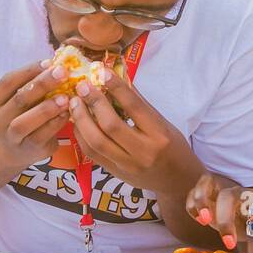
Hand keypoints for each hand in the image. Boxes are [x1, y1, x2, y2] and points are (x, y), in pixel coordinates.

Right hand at [0, 61, 70, 168]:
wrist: (13, 152)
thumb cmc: (21, 117)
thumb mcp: (20, 102)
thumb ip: (32, 86)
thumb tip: (57, 64)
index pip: (7, 82)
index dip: (28, 70)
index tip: (49, 62)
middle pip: (18, 100)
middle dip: (41, 84)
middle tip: (62, 73)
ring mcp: (12, 138)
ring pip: (24, 123)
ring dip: (46, 108)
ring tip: (65, 97)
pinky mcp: (29, 150)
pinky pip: (42, 136)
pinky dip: (55, 123)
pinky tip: (68, 113)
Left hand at [67, 71, 188, 199]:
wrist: (177, 180)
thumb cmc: (173, 147)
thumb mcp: (164, 123)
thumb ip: (140, 104)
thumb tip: (119, 79)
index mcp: (159, 135)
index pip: (135, 107)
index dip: (116, 87)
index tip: (102, 71)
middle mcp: (143, 152)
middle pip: (111, 126)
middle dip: (93, 103)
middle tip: (82, 87)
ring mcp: (127, 165)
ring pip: (96, 142)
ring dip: (81, 120)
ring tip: (75, 103)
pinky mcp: (115, 173)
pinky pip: (91, 153)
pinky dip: (81, 135)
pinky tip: (78, 122)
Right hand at [185, 174, 252, 252]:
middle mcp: (240, 192)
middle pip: (228, 197)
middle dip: (225, 222)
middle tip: (229, 245)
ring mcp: (222, 188)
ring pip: (207, 185)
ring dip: (202, 203)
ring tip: (205, 222)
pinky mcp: (208, 189)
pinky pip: (195, 191)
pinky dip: (194, 204)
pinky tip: (201, 219)